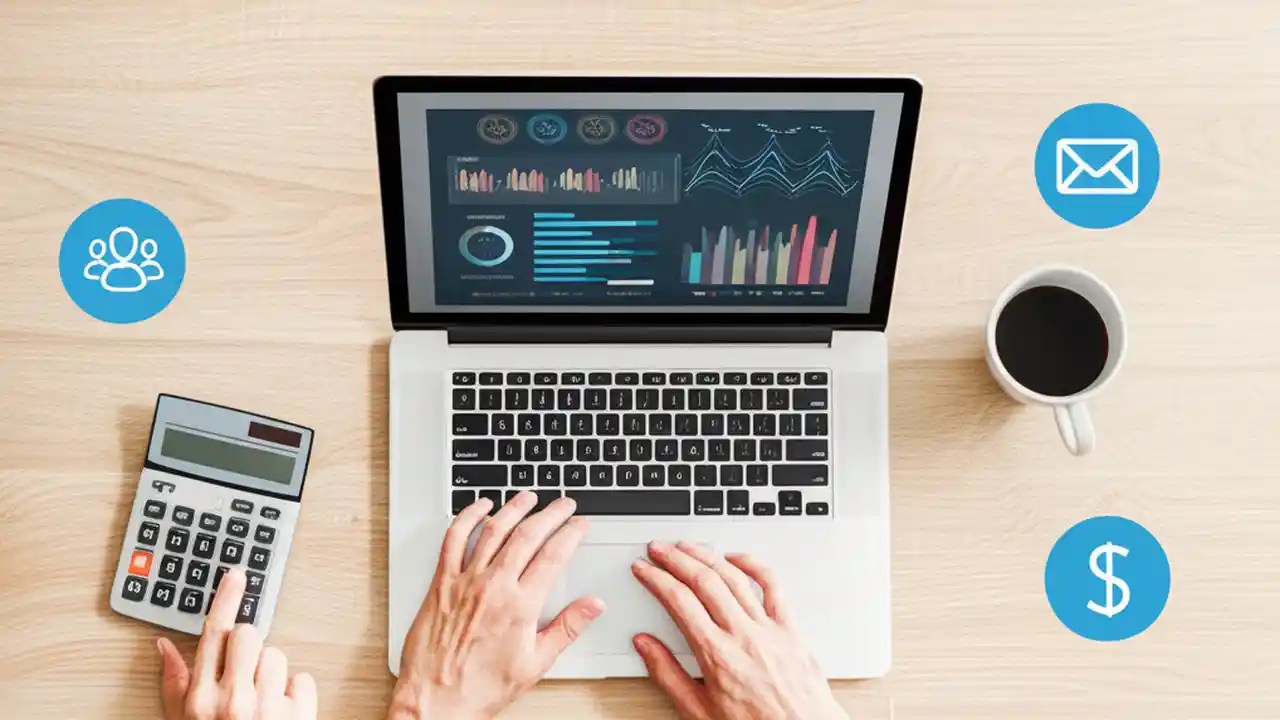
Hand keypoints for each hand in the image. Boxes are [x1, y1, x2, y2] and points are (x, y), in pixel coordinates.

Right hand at [157, 568, 316, 718]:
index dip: (226, 598)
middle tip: (243, 673)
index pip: (214, 634)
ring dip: (271, 673)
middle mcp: (233, 701)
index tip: (238, 575)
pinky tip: (282, 711)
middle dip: (247, 646)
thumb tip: (164, 646)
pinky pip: (303, 679)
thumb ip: (175, 683)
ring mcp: (268, 707)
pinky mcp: (300, 714)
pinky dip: (296, 693)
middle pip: (249, 635)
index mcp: (201, 701)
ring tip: (260, 701)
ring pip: (277, 655)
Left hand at [389, 491, 603, 719]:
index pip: (553, 555)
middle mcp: (493, 587)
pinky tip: (479, 508)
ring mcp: (465, 581)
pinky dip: (467, 518)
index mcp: (520, 606)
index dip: (571, 534)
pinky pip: (453, 539)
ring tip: (528, 497)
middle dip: (551, 514)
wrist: (436, 702)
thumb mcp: (535, 664)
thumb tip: (592, 606)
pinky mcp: (441, 583)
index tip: (580, 525)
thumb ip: (567, 628)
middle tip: (563, 504)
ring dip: (514, 508)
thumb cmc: (480, 689)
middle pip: (528, 535)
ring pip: (493, 530)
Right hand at [632, 542, 847, 719]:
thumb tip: (645, 645)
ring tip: (689, 547)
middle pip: (704, 580)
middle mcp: (743, 635)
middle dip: (676, 558)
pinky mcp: (790, 629)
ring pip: (735, 577)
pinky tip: (737, 557)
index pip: (679, 601)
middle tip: (659, 549)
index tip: (644, 569)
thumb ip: (667, 675)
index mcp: (717, 655)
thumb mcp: (698, 712)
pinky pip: (774, 586)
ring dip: (708, 555)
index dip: (656, 578)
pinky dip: (755, 565)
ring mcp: (769, 629)